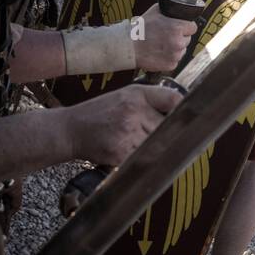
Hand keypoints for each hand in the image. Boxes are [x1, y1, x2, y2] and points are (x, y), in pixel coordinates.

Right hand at [65, 84, 181, 167]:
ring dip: (152, 148)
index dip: (181, 110)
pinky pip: (142, 158)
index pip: (173, 100)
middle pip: (167, 127)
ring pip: (156, 144)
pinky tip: (127, 151)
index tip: (184, 119)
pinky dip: (139, 158)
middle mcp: (134, 111)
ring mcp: (128, 133)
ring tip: (134, 142)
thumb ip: (151, 101)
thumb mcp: (124, 96)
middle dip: (164, 133)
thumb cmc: (99, 113)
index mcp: (136, 95)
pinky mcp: (121, 153)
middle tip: (155, 136)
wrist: (70, 130)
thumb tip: (180, 111)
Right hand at [134, 3, 196, 72]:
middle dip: (180, 37)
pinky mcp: (171, 65)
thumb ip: (169, 10)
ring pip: (182, 50)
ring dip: (175, 48)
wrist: (129, 46)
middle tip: (167, 36)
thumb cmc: (139, 29)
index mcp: (177, 28)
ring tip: (162, 45)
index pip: (193, 27)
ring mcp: (175, 55)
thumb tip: (177, 8)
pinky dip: (169, 57)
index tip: (181, 28)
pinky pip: (175, 60)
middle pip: (188, 39)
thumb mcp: (155, 11)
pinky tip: (159, 52)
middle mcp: (178, 43)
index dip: (186, 27)